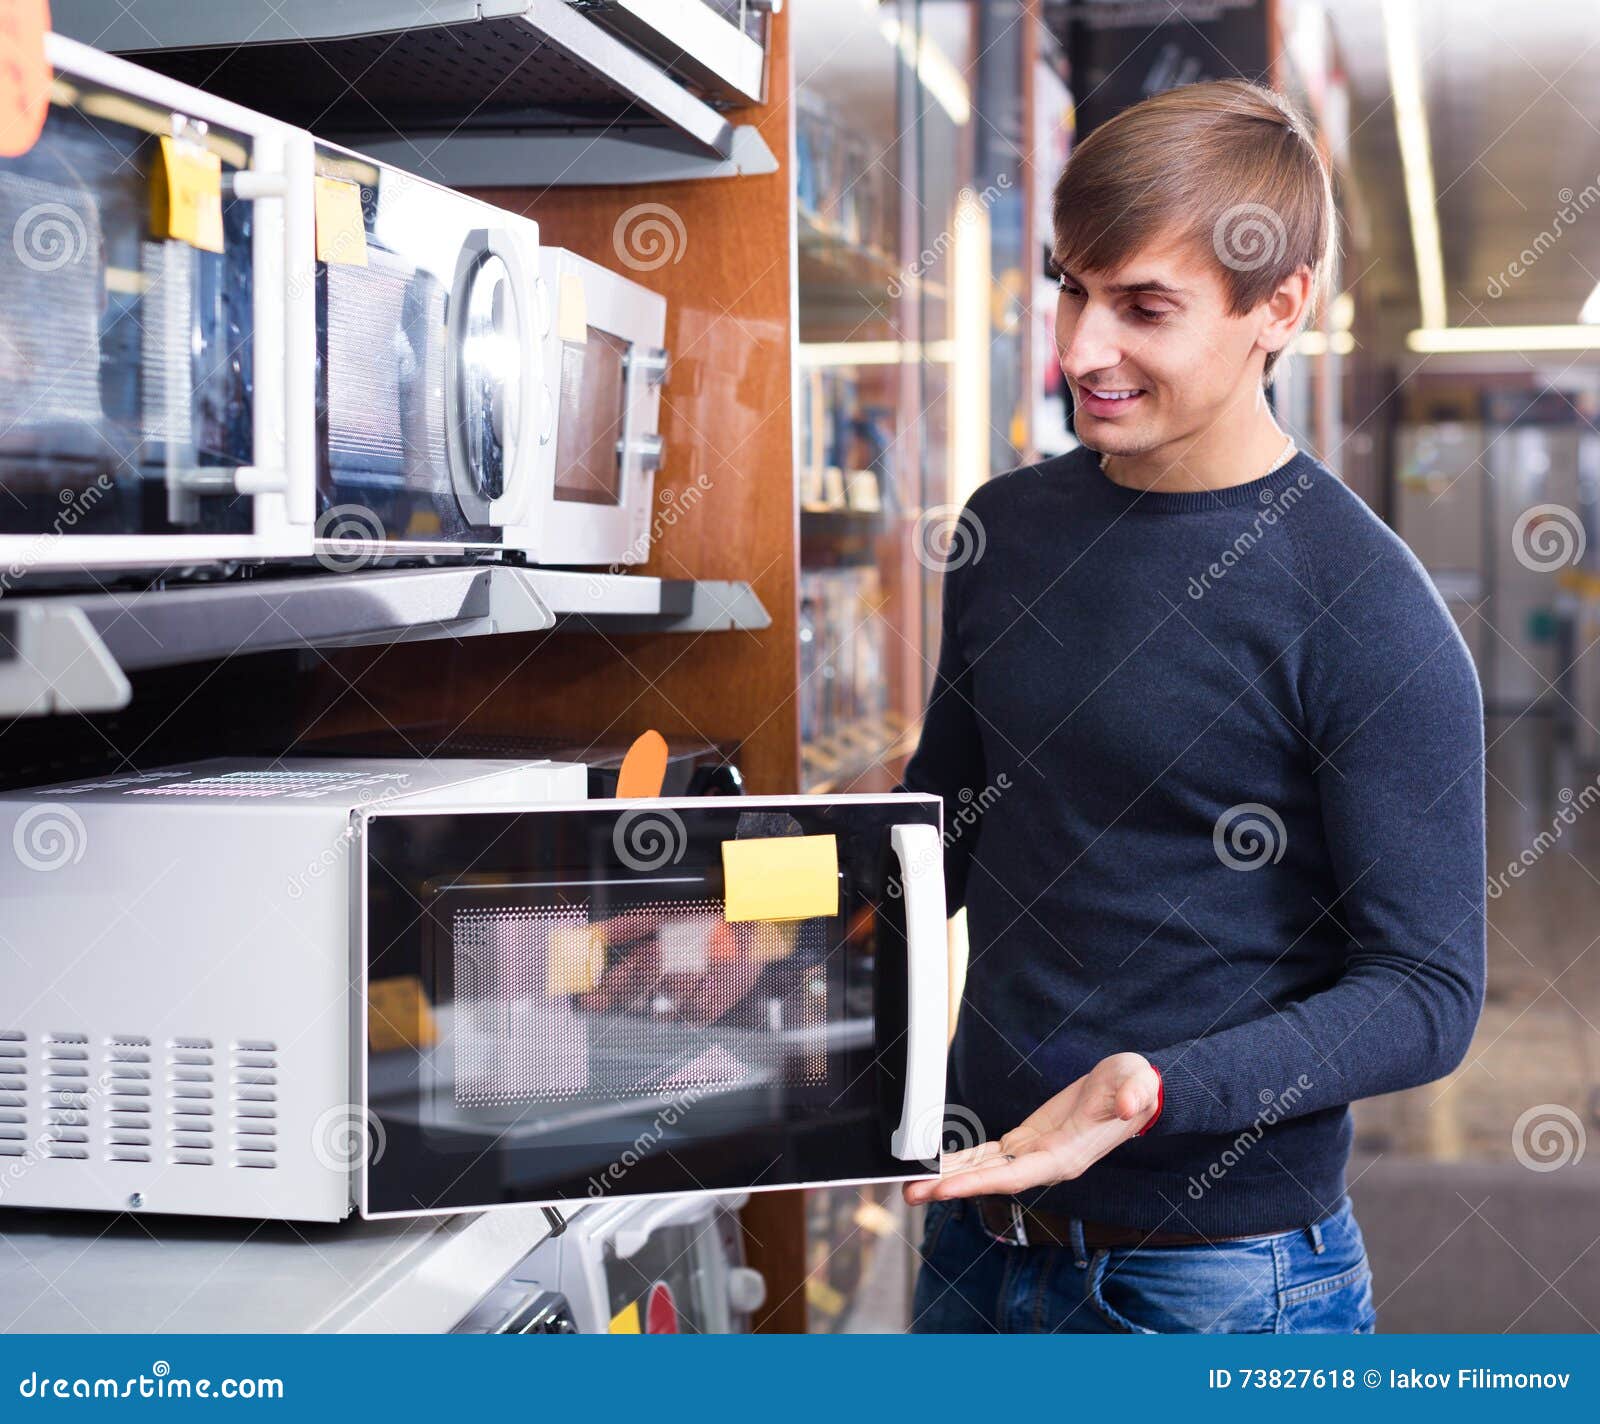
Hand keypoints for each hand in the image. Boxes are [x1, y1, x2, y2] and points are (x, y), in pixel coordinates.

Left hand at [902, 1052, 1160, 1204]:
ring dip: (949, 1179)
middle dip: (951, 1187)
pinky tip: (938, 1166)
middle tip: (910, 1192)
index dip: (979, 1184)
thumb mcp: (1136, 1082)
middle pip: (991, 1180)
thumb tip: (1129, 1104)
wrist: (1133, 1089)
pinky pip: (989, 1155)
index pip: (1015, 1176)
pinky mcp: (1026, 1141)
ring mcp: (1034, 1154)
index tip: (945, 1189)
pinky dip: (962, 1161)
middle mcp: (1046, 1163)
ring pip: (984, 1170)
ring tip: (912, 1184)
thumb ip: (1132, 1094)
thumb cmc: (1134, 1086)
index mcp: (1066, 1157)